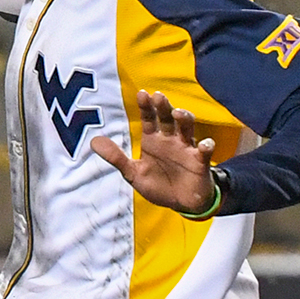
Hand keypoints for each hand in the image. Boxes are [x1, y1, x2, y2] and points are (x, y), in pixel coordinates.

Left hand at [89, 90, 219, 215]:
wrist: (181, 204)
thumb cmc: (159, 185)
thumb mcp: (134, 173)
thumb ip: (116, 158)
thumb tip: (93, 142)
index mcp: (154, 140)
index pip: (149, 118)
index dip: (146, 106)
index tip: (142, 94)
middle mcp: (170, 140)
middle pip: (168, 118)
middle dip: (164, 106)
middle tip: (158, 96)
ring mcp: (186, 149)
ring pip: (187, 128)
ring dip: (184, 119)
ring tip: (178, 113)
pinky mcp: (200, 162)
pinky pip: (204, 151)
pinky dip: (206, 146)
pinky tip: (204, 145)